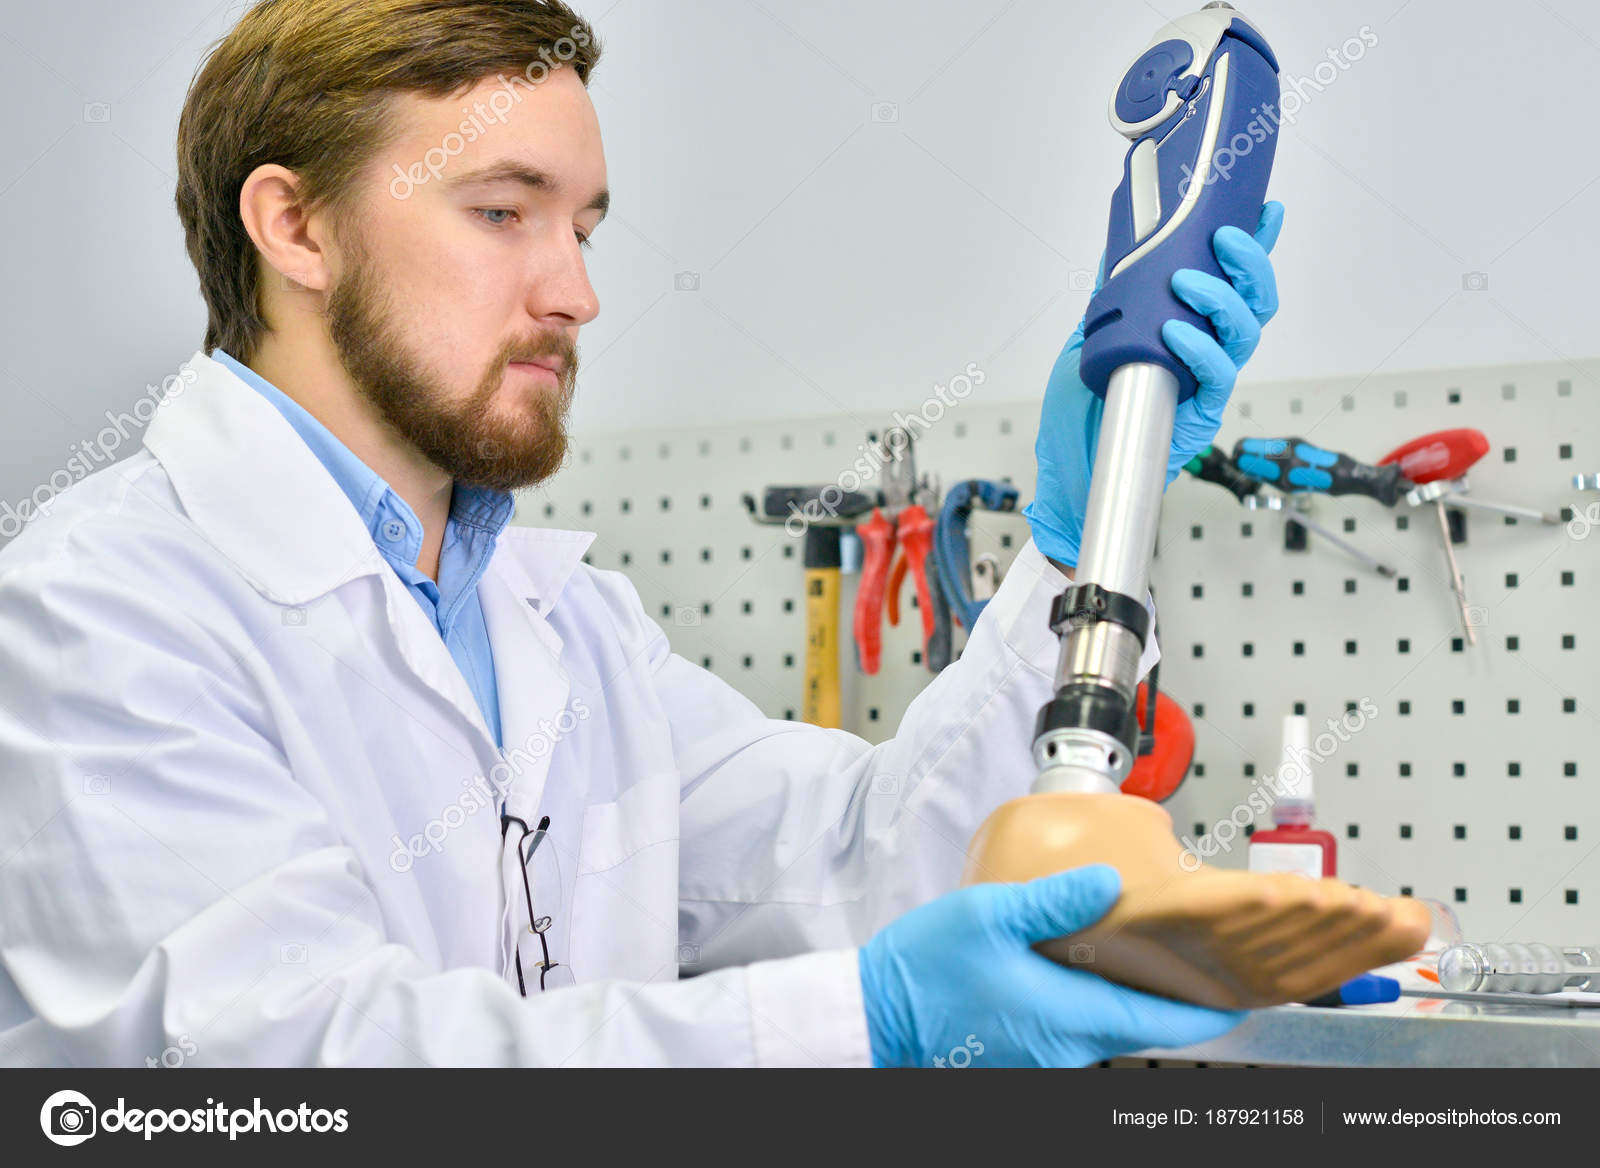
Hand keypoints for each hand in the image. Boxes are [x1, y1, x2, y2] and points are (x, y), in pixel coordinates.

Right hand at [857, 865, 1244, 1067]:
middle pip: (1137, 1021)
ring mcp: (1039, 1059)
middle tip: (1185, 946)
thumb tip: (1111, 882)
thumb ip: (1054, 899)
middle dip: (1164, 988)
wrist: (869, 1018)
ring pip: (1101, 1024)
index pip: (1163, 1023)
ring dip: (1120, 991)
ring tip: (1130, 944)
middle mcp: (1063, 1049)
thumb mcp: (988, 915)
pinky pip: (1068, 1029)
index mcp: (1068, 1016)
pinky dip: (1084, 1000)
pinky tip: (1071, 964)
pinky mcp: (1017, 1056)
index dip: (1208, 1009)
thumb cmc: (920, 972)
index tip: (1241, 992)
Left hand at [1023, 202, 1283, 566]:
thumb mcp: (1088, 338)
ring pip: (1244, 334)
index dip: (1257, 248)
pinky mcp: (1199, 416)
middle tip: (1224, 238)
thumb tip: (1118, 245)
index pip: (1234, 283)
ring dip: (1222, 300)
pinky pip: (1217, 377)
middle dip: (1250, 263)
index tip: (1268, 208)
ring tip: (1187, 283)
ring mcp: (1207, 384)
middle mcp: (1209, 353)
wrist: (1068, 473)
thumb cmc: (1080, 412)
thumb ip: (1111, 296)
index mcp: (1192, 329)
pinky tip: (1175, 334)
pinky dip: (1199, 350)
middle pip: (1255, 302)